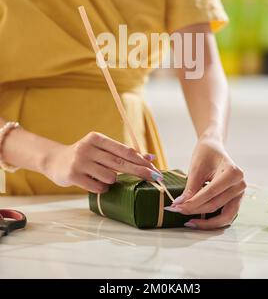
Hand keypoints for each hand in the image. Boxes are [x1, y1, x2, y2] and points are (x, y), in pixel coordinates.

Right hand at [44, 131, 161, 192]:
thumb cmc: (85, 155)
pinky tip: (95, 183)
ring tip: (102, 176)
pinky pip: (97, 186)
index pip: (124, 150)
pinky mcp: (73, 175)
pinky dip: (101, 187)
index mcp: (97, 138)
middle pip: (120, 163)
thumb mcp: (101, 149)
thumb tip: (149, 158)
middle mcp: (88, 148)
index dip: (140, 160)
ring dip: (112, 180)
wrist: (54, 161)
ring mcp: (80, 161)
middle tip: (154, 177)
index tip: (154, 168)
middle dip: (139, 171)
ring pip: (109, 177)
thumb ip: (122, 153)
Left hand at [165, 139, 245, 229]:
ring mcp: (240, 194)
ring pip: (224, 216)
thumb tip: (179, 205)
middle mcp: (240, 185)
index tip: (176, 207)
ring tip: (189, 222)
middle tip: (177, 211)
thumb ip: (190, 188)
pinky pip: (227, 216)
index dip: (193, 202)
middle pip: (216, 205)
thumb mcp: (196, 168)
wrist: (214, 149)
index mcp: (233, 172)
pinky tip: (198, 221)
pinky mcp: (236, 201)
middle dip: (195, 210)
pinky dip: (213, 221)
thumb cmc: (205, 155)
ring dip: (206, 222)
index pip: (210, 192)